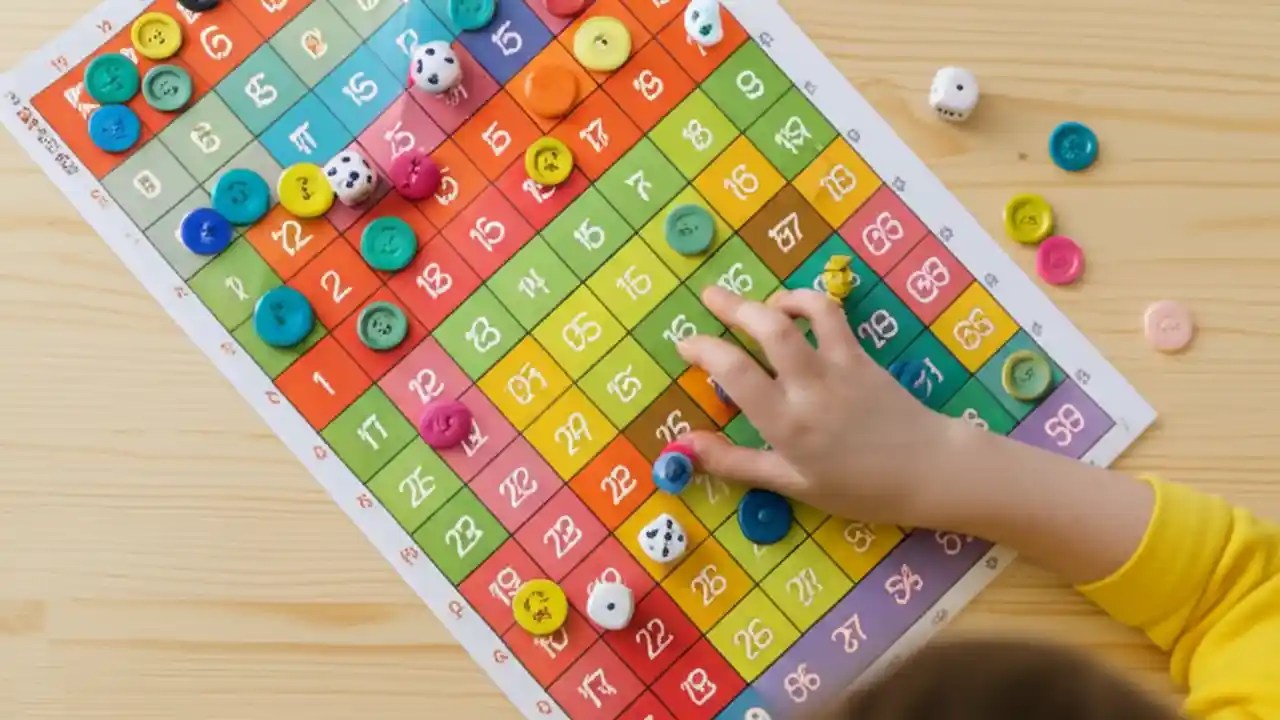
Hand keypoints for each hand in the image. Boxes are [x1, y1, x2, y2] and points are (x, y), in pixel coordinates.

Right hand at [676, 285, 963, 527]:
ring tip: (755, 304)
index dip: (704, 350)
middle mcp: (811, 387)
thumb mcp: (791, 484)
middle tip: (709, 296)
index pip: (735, 372)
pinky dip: (808, 304)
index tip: (686, 345)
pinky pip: (832, 316)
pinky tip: (795, 310)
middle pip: (768, 328)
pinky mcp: (862, 355)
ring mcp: (840, 366)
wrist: (926, 471)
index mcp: (787, 424)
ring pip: (804, 313)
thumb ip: (736, 462)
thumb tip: (687, 445)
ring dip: (775, 298)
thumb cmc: (856, 487)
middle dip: (733, 306)